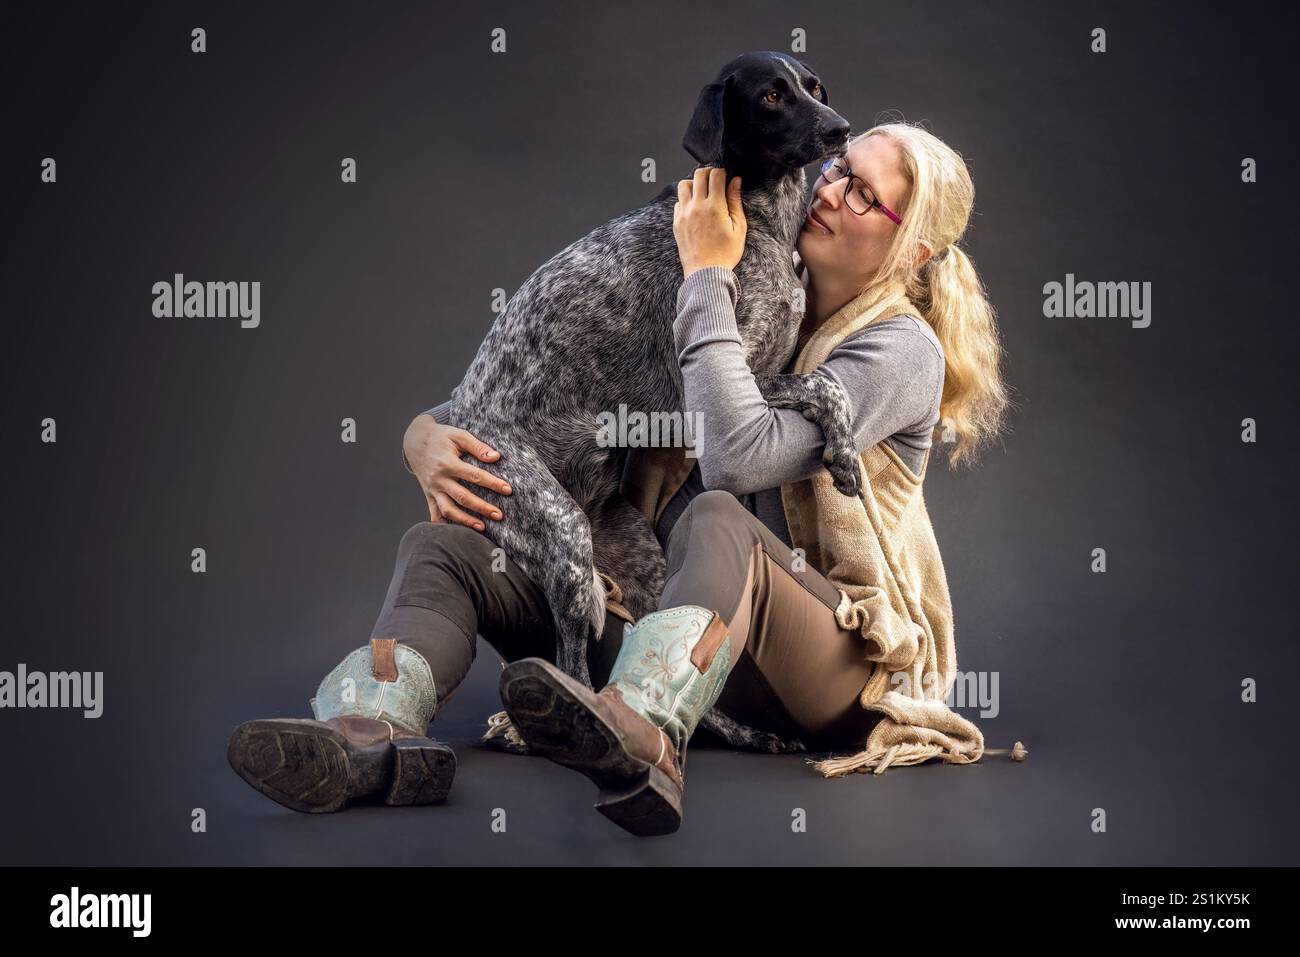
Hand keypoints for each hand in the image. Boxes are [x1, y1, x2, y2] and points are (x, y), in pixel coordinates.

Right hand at [403, 415, 512, 529]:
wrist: (414, 441)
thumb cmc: (441, 436)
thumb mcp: (458, 435)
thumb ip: (477, 446)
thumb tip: (496, 457)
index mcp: (448, 463)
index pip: (474, 476)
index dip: (492, 483)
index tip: (508, 490)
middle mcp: (439, 478)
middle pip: (462, 497)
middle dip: (482, 507)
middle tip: (499, 515)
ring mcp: (432, 489)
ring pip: (448, 509)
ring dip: (464, 521)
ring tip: (482, 528)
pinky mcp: (428, 494)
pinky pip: (434, 513)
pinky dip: (442, 525)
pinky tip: (454, 534)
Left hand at [672, 166, 745, 278]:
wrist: (706, 273)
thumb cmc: (725, 254)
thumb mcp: (739, 227)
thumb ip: (735, 201)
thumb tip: (735, 181)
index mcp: (715, 206)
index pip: (715, 175)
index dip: (722, 171)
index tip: (725, 176)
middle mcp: (697, 207)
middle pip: (699, 174)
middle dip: (708, 173)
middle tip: (715, 180)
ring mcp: (684, 214)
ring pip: (684, 185)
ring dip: (694, 184)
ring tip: (702, 193)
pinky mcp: (677, 223)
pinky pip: (678, 202)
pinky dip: (686, 200)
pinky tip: (695, 208)